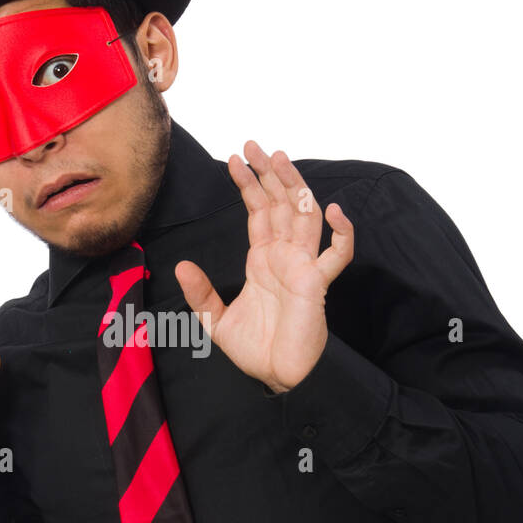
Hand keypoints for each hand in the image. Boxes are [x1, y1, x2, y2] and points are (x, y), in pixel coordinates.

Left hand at [175, 141, 353, 392]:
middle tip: (254, 144)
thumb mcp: (217, 321)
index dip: (248, 185)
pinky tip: (333, 210)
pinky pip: (337, 255)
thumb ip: (201, 294)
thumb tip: (181, 266)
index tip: (234, 159)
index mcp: (262, 260)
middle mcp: (284, 257)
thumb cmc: (256, 351)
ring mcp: (303, 267)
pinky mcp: (317, 284)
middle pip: (280, 204)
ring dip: (295, 186)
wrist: (278, 379)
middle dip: (268, 174)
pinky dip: (341, 232)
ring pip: (305, 216)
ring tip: (280, 157)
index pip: (257, 212)